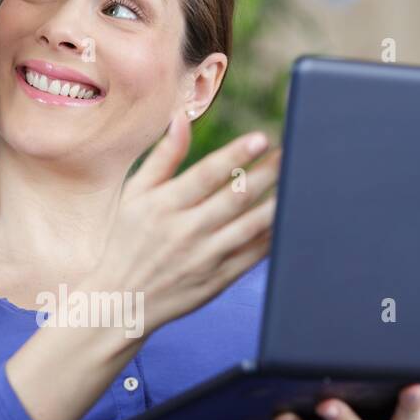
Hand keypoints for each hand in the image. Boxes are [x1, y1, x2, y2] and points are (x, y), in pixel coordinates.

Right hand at [82, 110, 279, 338]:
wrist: (121, 301)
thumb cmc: (127, 239)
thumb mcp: (134, 195)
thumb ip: (163, 157)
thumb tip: (181, 118)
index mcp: (163, 206)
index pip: (206, 174)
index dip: (236, 155)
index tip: (261, 139)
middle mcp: (185, 231)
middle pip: (235, 197)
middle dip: (267, 173)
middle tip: (290, 155)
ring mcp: (204, 258)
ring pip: (251, 227)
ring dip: (277, 204)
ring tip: (298, 183)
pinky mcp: (218, 280)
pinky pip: (253, 255)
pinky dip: (273, 236)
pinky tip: (287, 218)